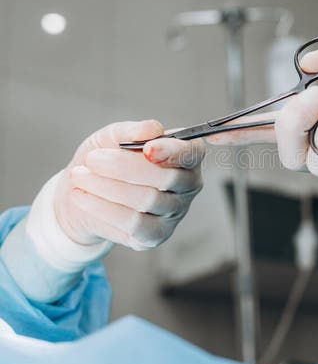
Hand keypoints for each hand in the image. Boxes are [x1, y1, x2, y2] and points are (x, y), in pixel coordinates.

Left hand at [54, 120, 203, 249]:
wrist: (83, 191)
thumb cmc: (106, 158)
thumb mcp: (113, 136)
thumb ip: (133, 131)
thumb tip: (153, 129)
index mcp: (185, 154)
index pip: (192, 152)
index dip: (173, 151)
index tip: (147, 149)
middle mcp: (188, 184)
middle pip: (168, 178)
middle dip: (125, 167)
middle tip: (92, 159)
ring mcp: (175, 212)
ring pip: (147, 200)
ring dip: (107, 186)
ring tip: (78, 175)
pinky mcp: (156, 235)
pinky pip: (134, 223)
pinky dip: (104, 208)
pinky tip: (82, 196)